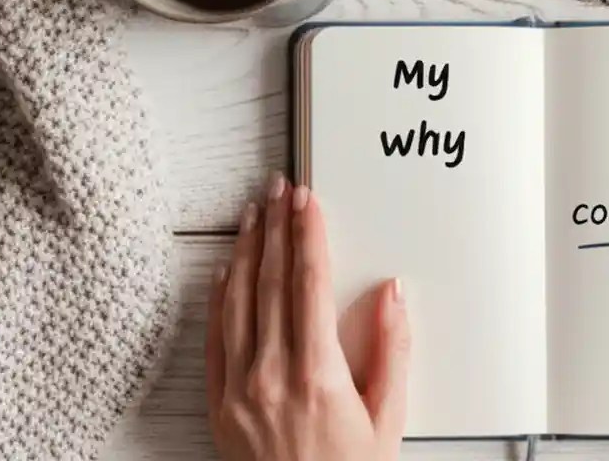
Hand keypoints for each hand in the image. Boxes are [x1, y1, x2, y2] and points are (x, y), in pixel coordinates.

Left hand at [206, 173, 410, 460]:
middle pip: (271, 280)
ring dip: (246, 249)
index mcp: (318, 374)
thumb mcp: (388, 418)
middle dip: (277, 227)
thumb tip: (391, 295)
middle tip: (280, 190)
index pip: (310, 283)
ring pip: (238, 299)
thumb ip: (392, 350)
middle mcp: (271, 374)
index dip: (309, 235)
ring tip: (253, 213)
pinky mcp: (218, 402)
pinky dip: (220, 295)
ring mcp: (238, 387)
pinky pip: (215, 335)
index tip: (308, 202)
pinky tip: (226, 268)